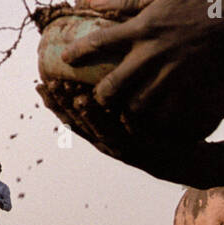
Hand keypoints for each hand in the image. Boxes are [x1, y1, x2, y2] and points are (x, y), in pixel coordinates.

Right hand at [36, 80, 200, 181]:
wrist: (183, 161)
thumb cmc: (151, 133)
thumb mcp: (125, 114)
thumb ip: (111, 96)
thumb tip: (99, 63)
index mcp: (99, 135)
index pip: (70, 118)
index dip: (54, 104)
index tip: (40, 84)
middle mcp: (108, 144)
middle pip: (81, 124)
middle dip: (65, 105)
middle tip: (54, 85)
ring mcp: (127, 149)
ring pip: (104, 131)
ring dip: (91, 115)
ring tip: (80, 97)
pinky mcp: (149, 151)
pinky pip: (138, 137)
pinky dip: (130, 127)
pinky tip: (124, 114)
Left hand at [61, 0, 223, 108]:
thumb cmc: (193, 2)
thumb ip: (123, 0)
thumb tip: (92, 1)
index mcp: (140, 28)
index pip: (99, 43)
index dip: (77, 53)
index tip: (65, 59)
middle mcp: (150, 54)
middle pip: (113, 85)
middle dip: (100, 95)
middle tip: (96, 95)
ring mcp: (169, 73)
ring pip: (136, 104)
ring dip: (125, 109)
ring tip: (121, 108)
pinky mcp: (186, 85)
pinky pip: (165, 110)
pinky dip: (154, 117)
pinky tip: (148, 117)